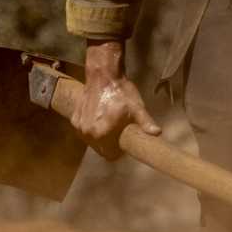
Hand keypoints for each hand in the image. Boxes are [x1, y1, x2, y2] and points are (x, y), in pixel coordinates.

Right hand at [72, 40, 161, 160]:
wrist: (103, 75)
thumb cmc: (121, 92)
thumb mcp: (137, 108)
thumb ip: (146, 123)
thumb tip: (157, 133)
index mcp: (102, 134)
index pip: (110, 155)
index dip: (118, 150)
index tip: (123, 141)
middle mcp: (88, 133)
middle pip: (101, 148)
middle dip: (109, 142)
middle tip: (118, 129)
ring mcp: (80, 126)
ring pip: (92, 140)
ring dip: (99, 135)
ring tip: (108, 121)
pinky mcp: (74, 119)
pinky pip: (84, 131)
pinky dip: (91, 127)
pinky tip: (99, 116)